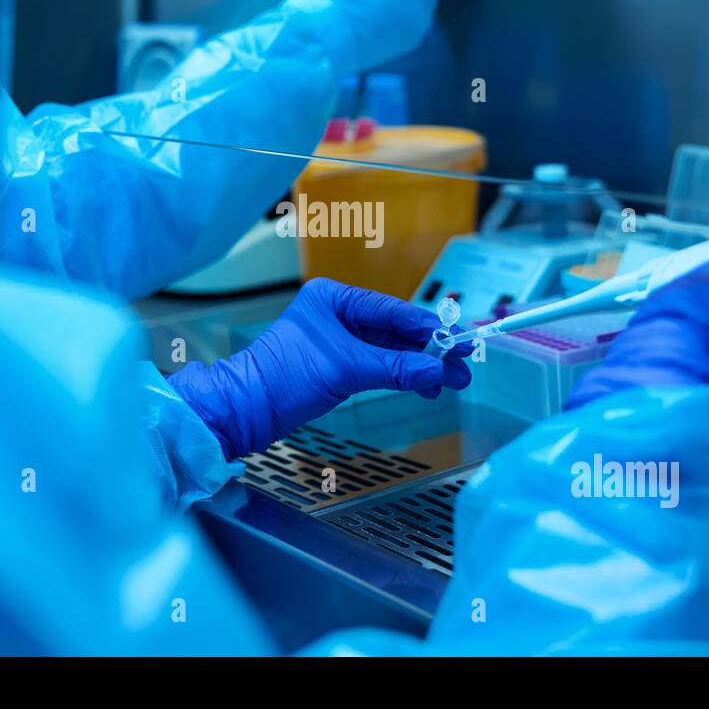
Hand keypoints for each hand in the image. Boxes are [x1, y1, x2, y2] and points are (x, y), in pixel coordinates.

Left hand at [168, 278, 470, 458]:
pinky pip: (379, 366)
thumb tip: (438, 370)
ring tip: (450, 383)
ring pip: (390, 350)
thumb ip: (395, 368)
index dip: (429, 327)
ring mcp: (338, 340)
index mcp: (333, 298)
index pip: (392, 310)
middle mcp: (337, 314)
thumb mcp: (346, 369)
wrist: (246, 410)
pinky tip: (424, 386)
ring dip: (419, 366)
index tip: (459, 339)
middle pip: (395, 330)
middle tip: (462, 367)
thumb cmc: (284, 378)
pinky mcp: (338, 366)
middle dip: (429, 350)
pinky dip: (402, 376)